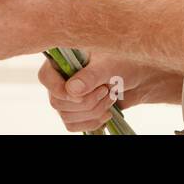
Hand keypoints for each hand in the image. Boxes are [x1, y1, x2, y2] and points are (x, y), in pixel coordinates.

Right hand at [38, 53, 177, 132]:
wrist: (138, 77)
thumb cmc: (123, 63)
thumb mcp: (108, 65)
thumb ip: (90, 76)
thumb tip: (71, 91)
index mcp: (63, 59)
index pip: (45, 77)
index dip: (60, 90)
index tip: (82, 93)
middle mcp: (61, 77)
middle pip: (57, 101)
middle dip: (86, 102)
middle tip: (106, 91)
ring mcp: (67, 96)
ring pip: (66, 116)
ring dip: (92, 112)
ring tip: (109, 98)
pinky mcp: (76, 110)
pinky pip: (73, 125)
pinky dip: (91, 122)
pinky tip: (106, 113)